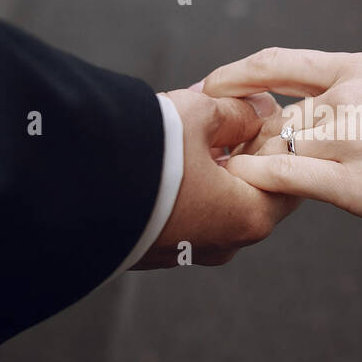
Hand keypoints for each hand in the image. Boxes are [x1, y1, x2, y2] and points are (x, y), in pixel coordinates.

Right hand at [134, 88, 301, 267]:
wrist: (71, 194)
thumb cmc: (147, 154)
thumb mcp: (200, 115)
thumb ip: (238, 112)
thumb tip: (256, 110)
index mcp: (249, 217)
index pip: (290, 177)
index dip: (279, 139)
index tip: (262, 111)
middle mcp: (224, 243)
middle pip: (250, 189)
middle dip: (241, 148)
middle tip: (225, 112)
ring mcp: (187, 252)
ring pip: (215, 201)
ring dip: (210, 164)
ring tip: (188, 125)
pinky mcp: (154, 250)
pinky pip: (185, 212)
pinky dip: (184, 184)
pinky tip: (165, 152)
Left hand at [201, 48, 361, 229]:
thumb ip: (357, 99)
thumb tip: (321, 118)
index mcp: (357, 69)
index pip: (279, 64)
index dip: (237, 74)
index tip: (213, 85)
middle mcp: (344, 97)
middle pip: (272, 118)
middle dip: (248, 141)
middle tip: (232, 159)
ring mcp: (345, 139)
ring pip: (273, 147)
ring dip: (253, 164)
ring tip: (240, 182)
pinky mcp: (350, 184)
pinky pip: (283, 175)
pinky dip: (256, 178)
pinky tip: (241, 183)